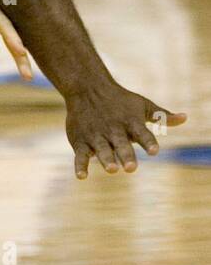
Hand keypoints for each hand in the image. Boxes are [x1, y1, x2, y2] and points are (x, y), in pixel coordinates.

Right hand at [65, 81, 184, 177]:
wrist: (87, 88)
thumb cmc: (119, 100)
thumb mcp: (142, 105)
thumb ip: (162, 115)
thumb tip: (185, 118)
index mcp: (130, 122)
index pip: (142, 133)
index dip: (148, 142)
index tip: (154, 151)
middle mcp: (113, 129)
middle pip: (121, 144)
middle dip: (125, 155)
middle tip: (131, 168)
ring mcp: (95, 135)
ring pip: (101, 149)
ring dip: (106, 159)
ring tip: (112, 169)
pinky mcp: (80, 141)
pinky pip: (80, 155)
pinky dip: (80, 165)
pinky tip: (82, 176)